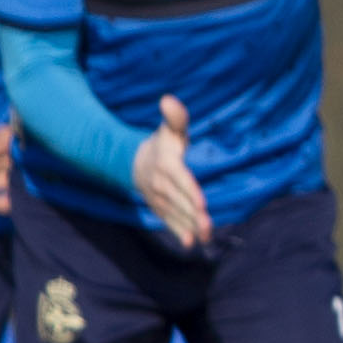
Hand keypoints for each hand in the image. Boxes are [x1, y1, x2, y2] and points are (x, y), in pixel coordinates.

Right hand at [134, 96, 212, 250]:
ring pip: (175, 213)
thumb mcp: (170, 129)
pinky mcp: (158, 208)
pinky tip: (190, 243)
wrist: (134, 161)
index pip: (181, 179)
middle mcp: (161, 183)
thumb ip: (175, 117)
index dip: (191, 192)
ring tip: (205, 238)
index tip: (202, 205)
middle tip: (209, 227)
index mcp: (167, 164)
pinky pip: (168, 220)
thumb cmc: (162, 144)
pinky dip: (178, 231)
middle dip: (193, 215)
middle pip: (179, 201)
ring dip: (189, 226)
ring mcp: (158, 198)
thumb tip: (168, 99)